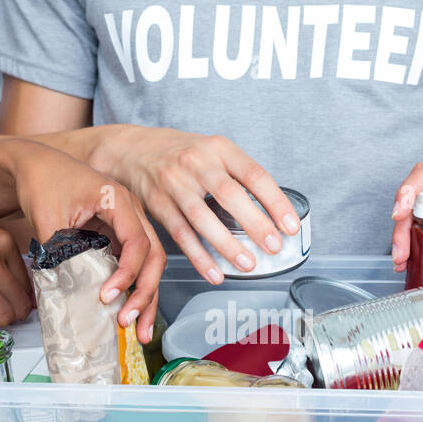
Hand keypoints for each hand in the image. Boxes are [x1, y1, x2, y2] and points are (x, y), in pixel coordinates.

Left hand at [6, 142, 163, 342]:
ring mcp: (127, 225)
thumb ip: (60, 251)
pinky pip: (132, 265)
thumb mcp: (48, 217)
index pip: (137, 243)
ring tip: (140, 332)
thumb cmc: (42, 182)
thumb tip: (70, 291)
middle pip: (153, 257)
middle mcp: (131, 213)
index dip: (127, 274)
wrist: (34, 166)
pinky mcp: (117, 237)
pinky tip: (127, 313)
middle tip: (131, 324)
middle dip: (146, 294)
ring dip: (145, 298)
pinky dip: (131, 290)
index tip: (107, 297)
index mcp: (118, 201)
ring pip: (148, 266)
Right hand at [96, 127, 297, 282]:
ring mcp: (174, 183)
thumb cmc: (182, 154)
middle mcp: (197, 163)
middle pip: (229, 195)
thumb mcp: (213, 151)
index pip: (254, 175)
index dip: (275, 202)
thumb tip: (274, 211)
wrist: (132, 149)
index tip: (290, 226)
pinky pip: (180, 234)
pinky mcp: (157, 204)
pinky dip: (199, 256)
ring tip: (248, 264)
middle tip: (274, 247)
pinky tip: (214, 272)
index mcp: (219, 149)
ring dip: (227, 245)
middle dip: (255, 224)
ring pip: (202, 218)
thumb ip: (238, 175)